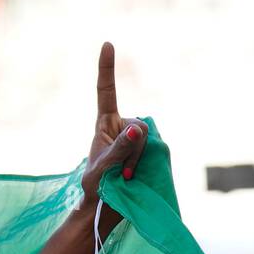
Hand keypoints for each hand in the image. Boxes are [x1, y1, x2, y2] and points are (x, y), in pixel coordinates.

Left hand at [80, 42, 146, 224]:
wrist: (103, 209)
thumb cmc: (95, 187)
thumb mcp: (103, 168)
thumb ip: (120, 147)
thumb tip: (137, 127)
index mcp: (105, 123)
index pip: (106, 91)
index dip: (107, 68)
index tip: (108, 43)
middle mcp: (123, 125)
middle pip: (141, 124)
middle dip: (134, 148)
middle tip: (121, 173)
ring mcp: (137, 139)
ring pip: (150, 138)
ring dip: (139, 160)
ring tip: (125, 177)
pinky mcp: (148, 151)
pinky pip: (158, 149)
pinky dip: (147, 164)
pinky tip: (135, 177)